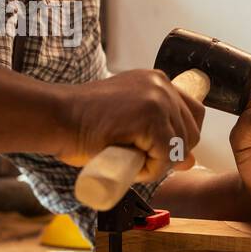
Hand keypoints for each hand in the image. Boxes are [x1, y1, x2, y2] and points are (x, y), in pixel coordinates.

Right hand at [57, 69, 204, 181]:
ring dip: (157, 164)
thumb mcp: (129, 127)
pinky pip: (166, 157)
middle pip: (192, 133)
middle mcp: (161, 84)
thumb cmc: (84, 124)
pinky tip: (126, 160)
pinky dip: (149, 170)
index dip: (180, 138)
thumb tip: (190, 161)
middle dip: (169, 154)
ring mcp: (158, 98)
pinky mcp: (151, 117)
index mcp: (156, 81)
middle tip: (136, 158)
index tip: (156, 151)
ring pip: (180, 147)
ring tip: (127, 158)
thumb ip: (159, 136)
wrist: (57, 118)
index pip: (193, 113)